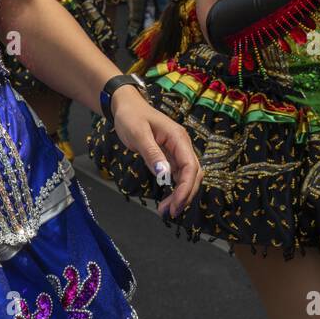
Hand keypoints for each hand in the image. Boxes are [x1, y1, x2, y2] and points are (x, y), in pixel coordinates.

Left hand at [110, 87, 202, 217]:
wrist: (126, 106)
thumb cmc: (131, 116)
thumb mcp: (138, 134)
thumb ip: (152, 154)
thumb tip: (164, 175)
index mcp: (178, 138)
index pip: (190, 166)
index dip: (186, 188)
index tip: (175, 204)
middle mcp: (182, 145)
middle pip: (194, 174)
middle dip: (185, 195)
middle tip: (170, 212)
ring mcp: (177, 151)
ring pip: (187, 177)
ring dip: (181, 194)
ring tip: (166, 210)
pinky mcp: (170, 156)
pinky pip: (178, 175)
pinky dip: (175, 189)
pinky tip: (167, 199)